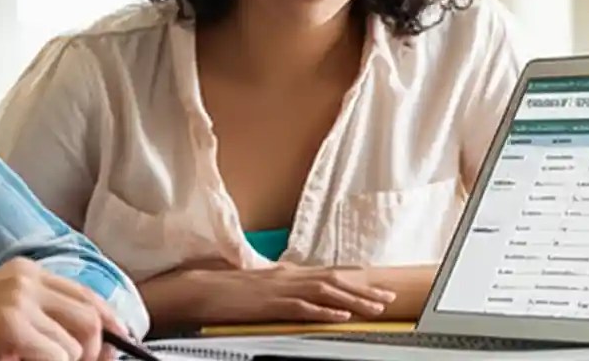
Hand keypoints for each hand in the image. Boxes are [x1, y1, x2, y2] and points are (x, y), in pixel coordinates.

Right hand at [0, 258, 127, 360]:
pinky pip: (57, 358)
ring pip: (78, 343)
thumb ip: (41, 324)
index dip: (109, 328)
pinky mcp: (9, 324)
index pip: (89, 297)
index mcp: (25, 272)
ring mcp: (18, 299)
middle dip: (93, 354)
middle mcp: (26, 278)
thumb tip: (98, 345)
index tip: (114, 352)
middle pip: (92, 319)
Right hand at [150, 264, 396, 324]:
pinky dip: (324, 312)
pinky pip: (303, 308)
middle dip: (364, 290)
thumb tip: (295, 283)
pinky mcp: (271, 305)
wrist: (200, 288)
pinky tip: (340, 317)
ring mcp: (280, 290)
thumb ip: (279, 282)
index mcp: (286, 271)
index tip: (375, 280)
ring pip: (325, 293)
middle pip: (334, 280)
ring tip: (374, 309)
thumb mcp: (258, 282)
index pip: (327, 271)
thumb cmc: (225, 287)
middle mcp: (288, 276)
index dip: (354, 276)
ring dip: (353, 301)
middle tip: (388, 297)